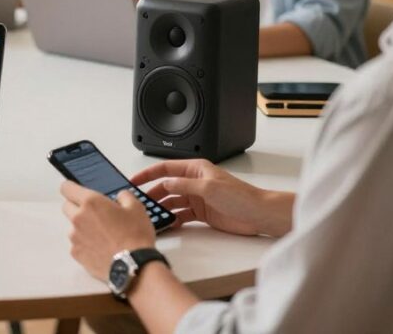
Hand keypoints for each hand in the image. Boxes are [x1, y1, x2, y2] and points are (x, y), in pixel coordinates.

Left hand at [61, 180, 155, 281]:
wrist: (133, 266)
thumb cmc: (135, 234)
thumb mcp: (137, 208)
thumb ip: (124, 196)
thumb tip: (119, 196)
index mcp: (90, 202)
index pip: (66, 188)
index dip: (72, 188)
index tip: (79, 192)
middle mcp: (78, 217)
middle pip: (67, 206)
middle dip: (77, 207)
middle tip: (95, 215)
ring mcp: (75, 237)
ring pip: (72, 227)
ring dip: (82, 228)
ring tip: (102, 236)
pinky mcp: (76, 254)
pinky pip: (77, 244)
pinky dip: (85, 244)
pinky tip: (100, 249)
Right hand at [130, 159, 293, 237]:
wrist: (258, 215)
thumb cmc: (241, 196)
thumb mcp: (209, 188)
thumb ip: (184, 185)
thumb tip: (165, 183)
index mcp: (196, 169)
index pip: (165, 168)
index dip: (148, 174)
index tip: (133, 181)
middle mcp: (194, 182)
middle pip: (166, 186)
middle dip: (152, 194)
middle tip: (139, 203)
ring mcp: (197, 198)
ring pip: (172, 202)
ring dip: (162, 208)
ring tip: (150, 216)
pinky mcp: (202, 213)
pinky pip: (181, 215)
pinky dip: (173, 219)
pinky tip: (166, 224)